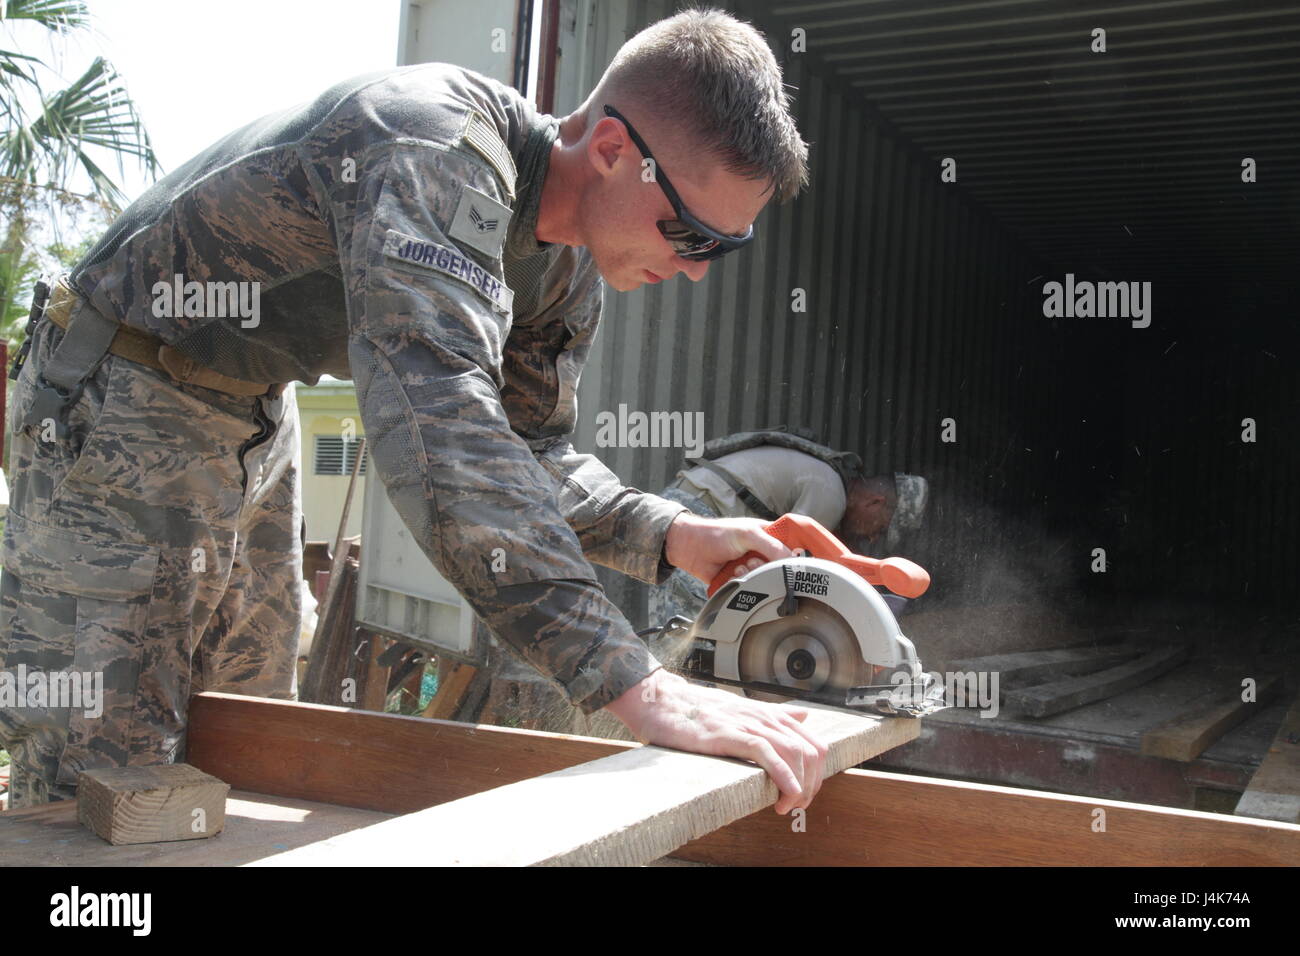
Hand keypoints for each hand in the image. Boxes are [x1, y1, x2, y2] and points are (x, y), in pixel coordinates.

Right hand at [605, 668, 828, 813]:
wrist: (662, 702)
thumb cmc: (698, 711)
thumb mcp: (742, 710)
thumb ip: (774, 714)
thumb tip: (804, 714)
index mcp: (770, 715)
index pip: (814, 744)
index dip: (817, 775)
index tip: (803, 796)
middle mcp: (765, 717)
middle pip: (811, 752)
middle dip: (812, 785)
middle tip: (795, 807)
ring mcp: (748, 724)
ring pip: (794, 753)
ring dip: (799, 787)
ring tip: (785, 806)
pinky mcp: (729, 733)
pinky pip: (766, 753)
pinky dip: (783, 776)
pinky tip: (785, 794)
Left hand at [664, 512, 794, 585]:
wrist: (689, 547)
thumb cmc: (716, 533)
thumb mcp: (747, 534)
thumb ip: (771, 545)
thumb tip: (792, 559)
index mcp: (769, 536)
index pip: (794, 546)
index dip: (802, 555)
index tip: (809, 565)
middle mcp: (763, 552)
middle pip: (781, 568)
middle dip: (769, 568)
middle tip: (755, 561)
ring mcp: (752, 567)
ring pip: (766, 580)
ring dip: (753, 575)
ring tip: (740, 566)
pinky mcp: (741, 581)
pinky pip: (750, 589)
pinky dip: (742, 583)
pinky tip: (732, 574)